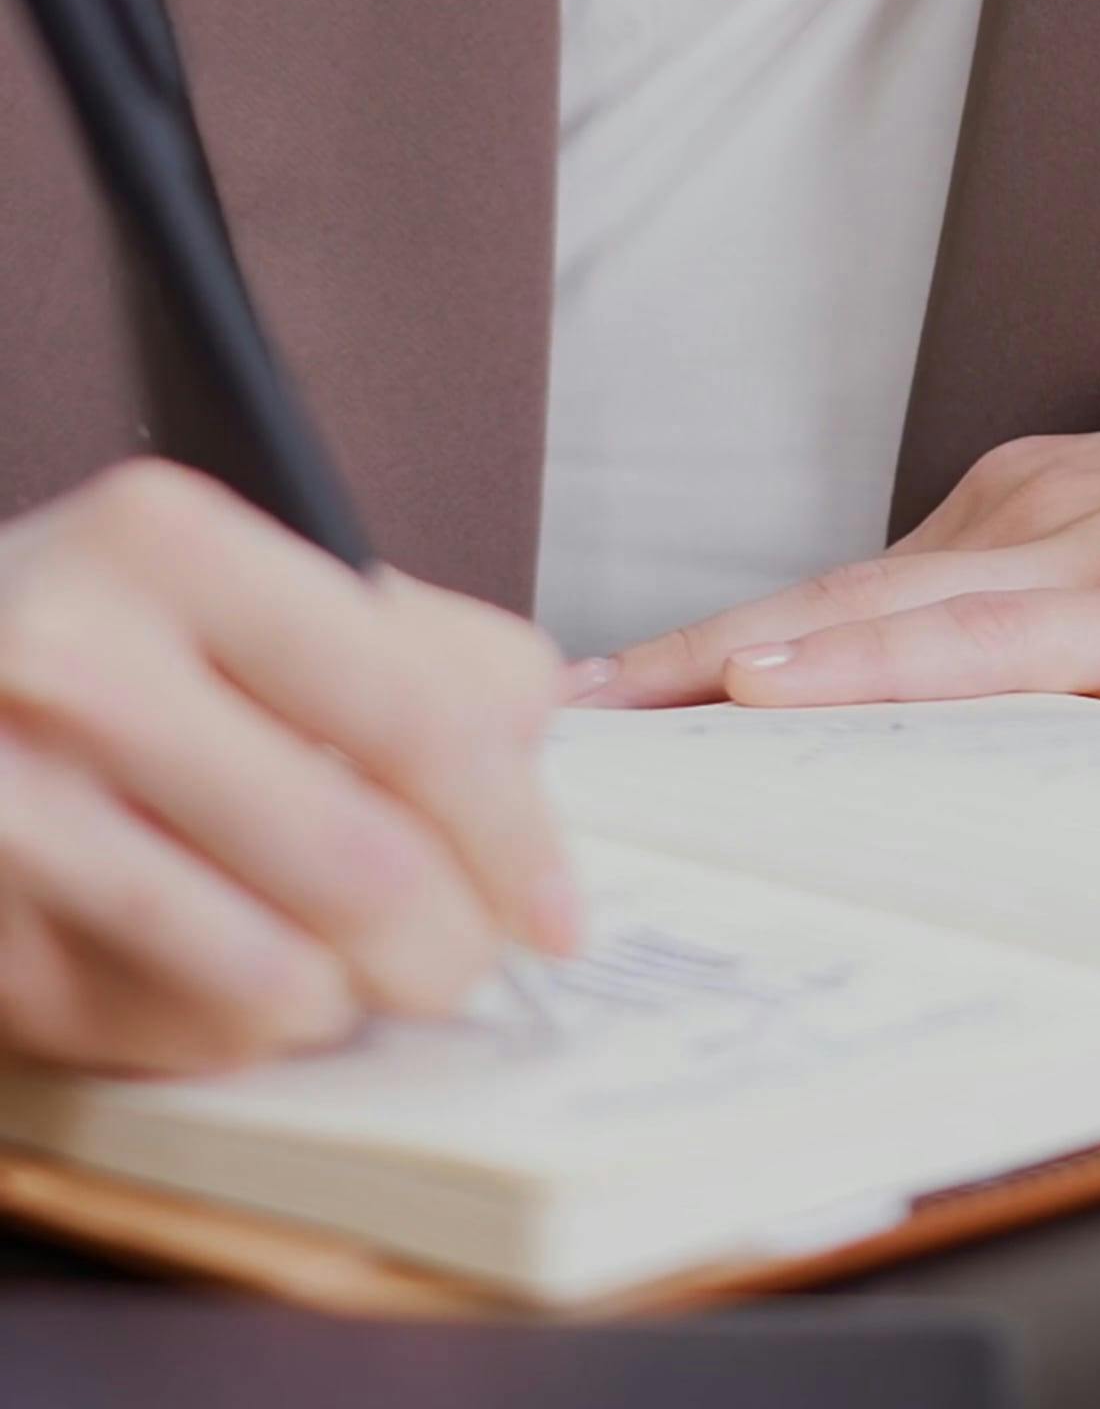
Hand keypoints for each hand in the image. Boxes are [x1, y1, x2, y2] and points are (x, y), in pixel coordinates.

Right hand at [0, 460, 581, 1074]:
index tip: (558, 906)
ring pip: (274, 982)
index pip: (409, 715)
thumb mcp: (234, 573)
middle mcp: (79, 671)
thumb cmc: (97, 626)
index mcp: (172, 548)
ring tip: (344, 957)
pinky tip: (223, 955)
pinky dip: (235, 1024)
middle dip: (448, 943)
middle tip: (461, 954)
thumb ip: (407, 640)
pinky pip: (175, 1038)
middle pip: (357, 869)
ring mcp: (15, 817)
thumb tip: (534, 742)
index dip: (513, 832)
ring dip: (346, 995)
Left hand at [578, 342, 1099, 714]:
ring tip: (590, 726)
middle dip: (680, 670)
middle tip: (531, 724)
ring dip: (723, 670)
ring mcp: (1099, 553)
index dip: (726, 655)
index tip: (609, 706)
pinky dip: (863, 660)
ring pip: (869, 615)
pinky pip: (981, 644)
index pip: (853, 598)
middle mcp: (1045, 512)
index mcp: (1054, 511)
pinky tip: (772, 681)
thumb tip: (1022, 725)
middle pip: (824, 602)